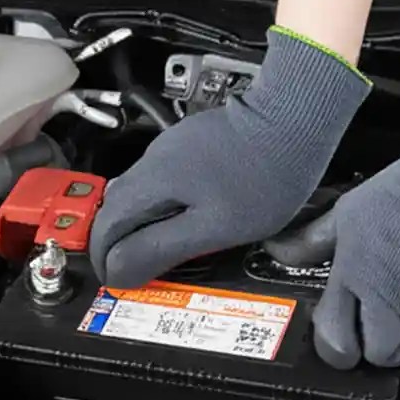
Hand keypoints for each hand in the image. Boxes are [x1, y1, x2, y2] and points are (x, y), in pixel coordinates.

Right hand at [89, 27, 370, 288]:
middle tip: (129, 269)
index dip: (104, 257)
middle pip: (116, 205)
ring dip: (138, 221)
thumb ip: (161, 249)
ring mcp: (172, 146)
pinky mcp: (192, 140)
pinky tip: (181, 215)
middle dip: (115, 240)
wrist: (295, 118)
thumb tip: (118, 272)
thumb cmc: (262, 180)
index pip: (106, 225)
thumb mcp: (213, 228)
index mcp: (151, 182)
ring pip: (139, 190)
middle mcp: (152, 159)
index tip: (114, 281)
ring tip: (153, 249)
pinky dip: (160, 203)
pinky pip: (162, 178)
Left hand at [280, 104, 399, 377]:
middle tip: (373, 328)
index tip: (338, 331)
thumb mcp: (351, 211)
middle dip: (371, 349)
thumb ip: (312, 241)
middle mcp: (392, 304)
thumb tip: (279, 251)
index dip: (334, 342)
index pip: (334, 341)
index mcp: (357, 278)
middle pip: (374, 358)